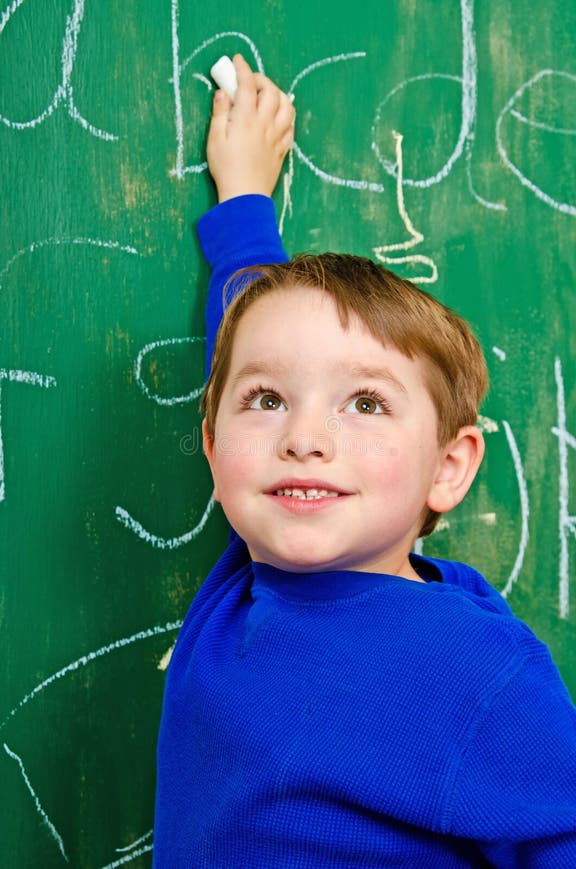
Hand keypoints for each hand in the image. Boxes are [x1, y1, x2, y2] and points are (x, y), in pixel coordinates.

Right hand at [206, 54, 294, 202]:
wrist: (244, 196)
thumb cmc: (225, 168)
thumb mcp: (214, 139)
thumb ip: (220, 113)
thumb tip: (223, 93)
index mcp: (246, 119)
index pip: (248, 84)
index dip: (243, 68)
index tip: (238, 60)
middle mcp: (265, 124)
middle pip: (271, 91)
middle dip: (261, 79)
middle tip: (250, 81)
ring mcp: (276, 137)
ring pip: (287, 107)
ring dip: (278, 95)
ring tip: (267, 96)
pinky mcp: (282, 150)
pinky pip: (291, 127)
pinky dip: (286, 116)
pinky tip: (278, 117)